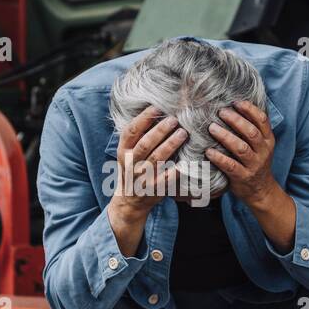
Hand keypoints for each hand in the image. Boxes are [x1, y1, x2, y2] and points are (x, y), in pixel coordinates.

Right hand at [107, 105, 185, 253]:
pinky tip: (186, 162)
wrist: (129, 201)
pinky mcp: (154, 190)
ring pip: (156, 159)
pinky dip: (175, 171)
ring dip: (170, 145)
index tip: (157, 107)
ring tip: (183, 133)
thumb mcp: (127, 152)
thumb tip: (156, 109)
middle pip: (145, 144)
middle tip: (174, 119)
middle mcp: (130, 164)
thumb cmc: (133, 168)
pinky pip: (166, 179)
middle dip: (160, 131)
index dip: (143, 118)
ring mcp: (142, 177)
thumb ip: (137, 135)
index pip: (131, 131)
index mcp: (123, 151)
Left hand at [206, 100, 279, 207]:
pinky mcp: (243, 177)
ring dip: (226, 137)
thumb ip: (251, 129)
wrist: (261, 190)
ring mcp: (254, 165)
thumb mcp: (260, 146)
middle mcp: (263, 151)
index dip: (250, 109)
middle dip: (236, 120)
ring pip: (241, 148)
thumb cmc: (255, 162)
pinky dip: (219, 158)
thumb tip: (233, 107)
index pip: (262, 120)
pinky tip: (208, 151)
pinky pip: (231, 166)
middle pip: (251, 132)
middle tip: (221, 112)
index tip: (236, 102)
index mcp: (268, 140)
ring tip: (212, 128)